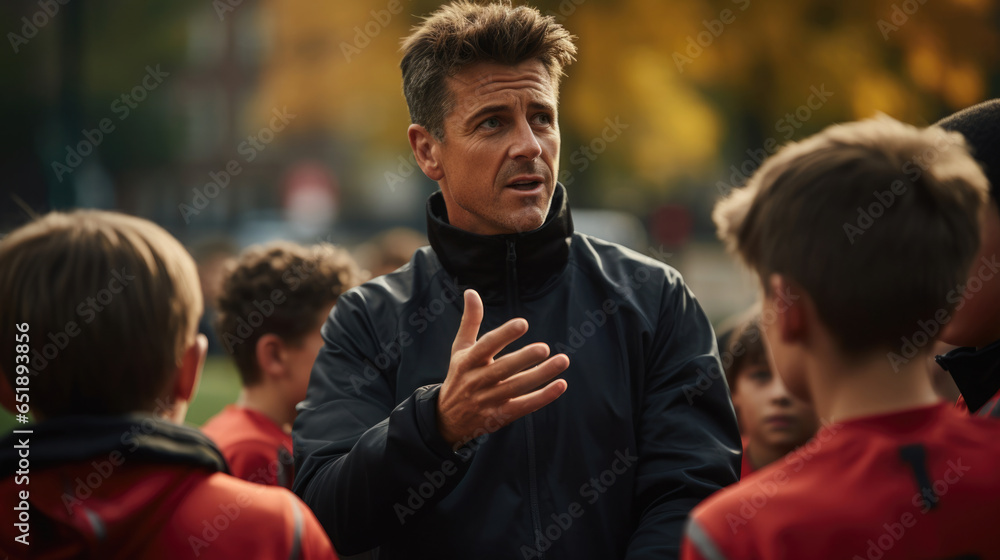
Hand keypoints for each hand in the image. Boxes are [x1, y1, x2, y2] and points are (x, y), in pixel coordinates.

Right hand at [437, 289, 569, 445]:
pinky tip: (560, 385)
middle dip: (524, 359)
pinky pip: (523, 406)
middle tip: (545, 347)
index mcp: (468, 361)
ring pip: (517, 388)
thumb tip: (471, 291)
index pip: (486, 346)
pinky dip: (542, 397)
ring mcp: (488, 401)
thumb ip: (470, 321)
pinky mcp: (499, 416)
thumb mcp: (460, 349)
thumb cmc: (460, 376)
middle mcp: (477, 381)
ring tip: (562, 360)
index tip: (522, 323)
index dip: (504, 335)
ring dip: (541, 375)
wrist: (447, 419)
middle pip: (503, 369)